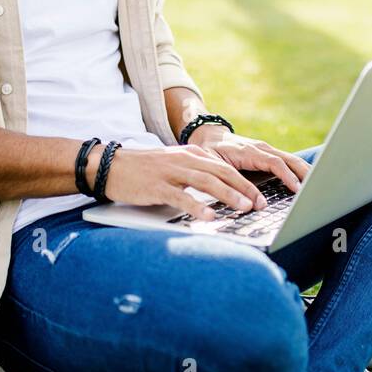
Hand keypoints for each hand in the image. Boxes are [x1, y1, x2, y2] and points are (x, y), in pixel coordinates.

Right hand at [97, 143, 267, 220]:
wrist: (111, 166)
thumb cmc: (144, 170)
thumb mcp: (175, 166)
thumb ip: (196, 173)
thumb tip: (221, 189)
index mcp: (191, 155)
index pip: (225, 168)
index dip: (245, 182)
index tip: (260, 197)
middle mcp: (185, 160)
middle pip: (222, 173)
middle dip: (245, 188)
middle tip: (260, 204)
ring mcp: (172, 172)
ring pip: (207, 182)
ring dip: (228, 195)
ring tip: (244, 208)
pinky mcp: (158, 187)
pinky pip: (181, 197)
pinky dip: (197, 206)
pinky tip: (209, 216)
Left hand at [186, 127, 311, 194]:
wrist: (206, 134)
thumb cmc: (208, 151)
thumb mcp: (213, 167)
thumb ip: (229, 182)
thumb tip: (247, 200)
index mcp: (249, 151)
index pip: (274, 163)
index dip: (287, 176)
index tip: (297, 189)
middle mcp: (261, 148)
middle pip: (289, 159)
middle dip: (304, 173)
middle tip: (316, 188)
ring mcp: (265, 149)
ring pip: (291, 159)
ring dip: (305, 171)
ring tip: (318, 184)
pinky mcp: (267, 153)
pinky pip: (286, 160)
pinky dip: (298, 169)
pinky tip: (307, 178)